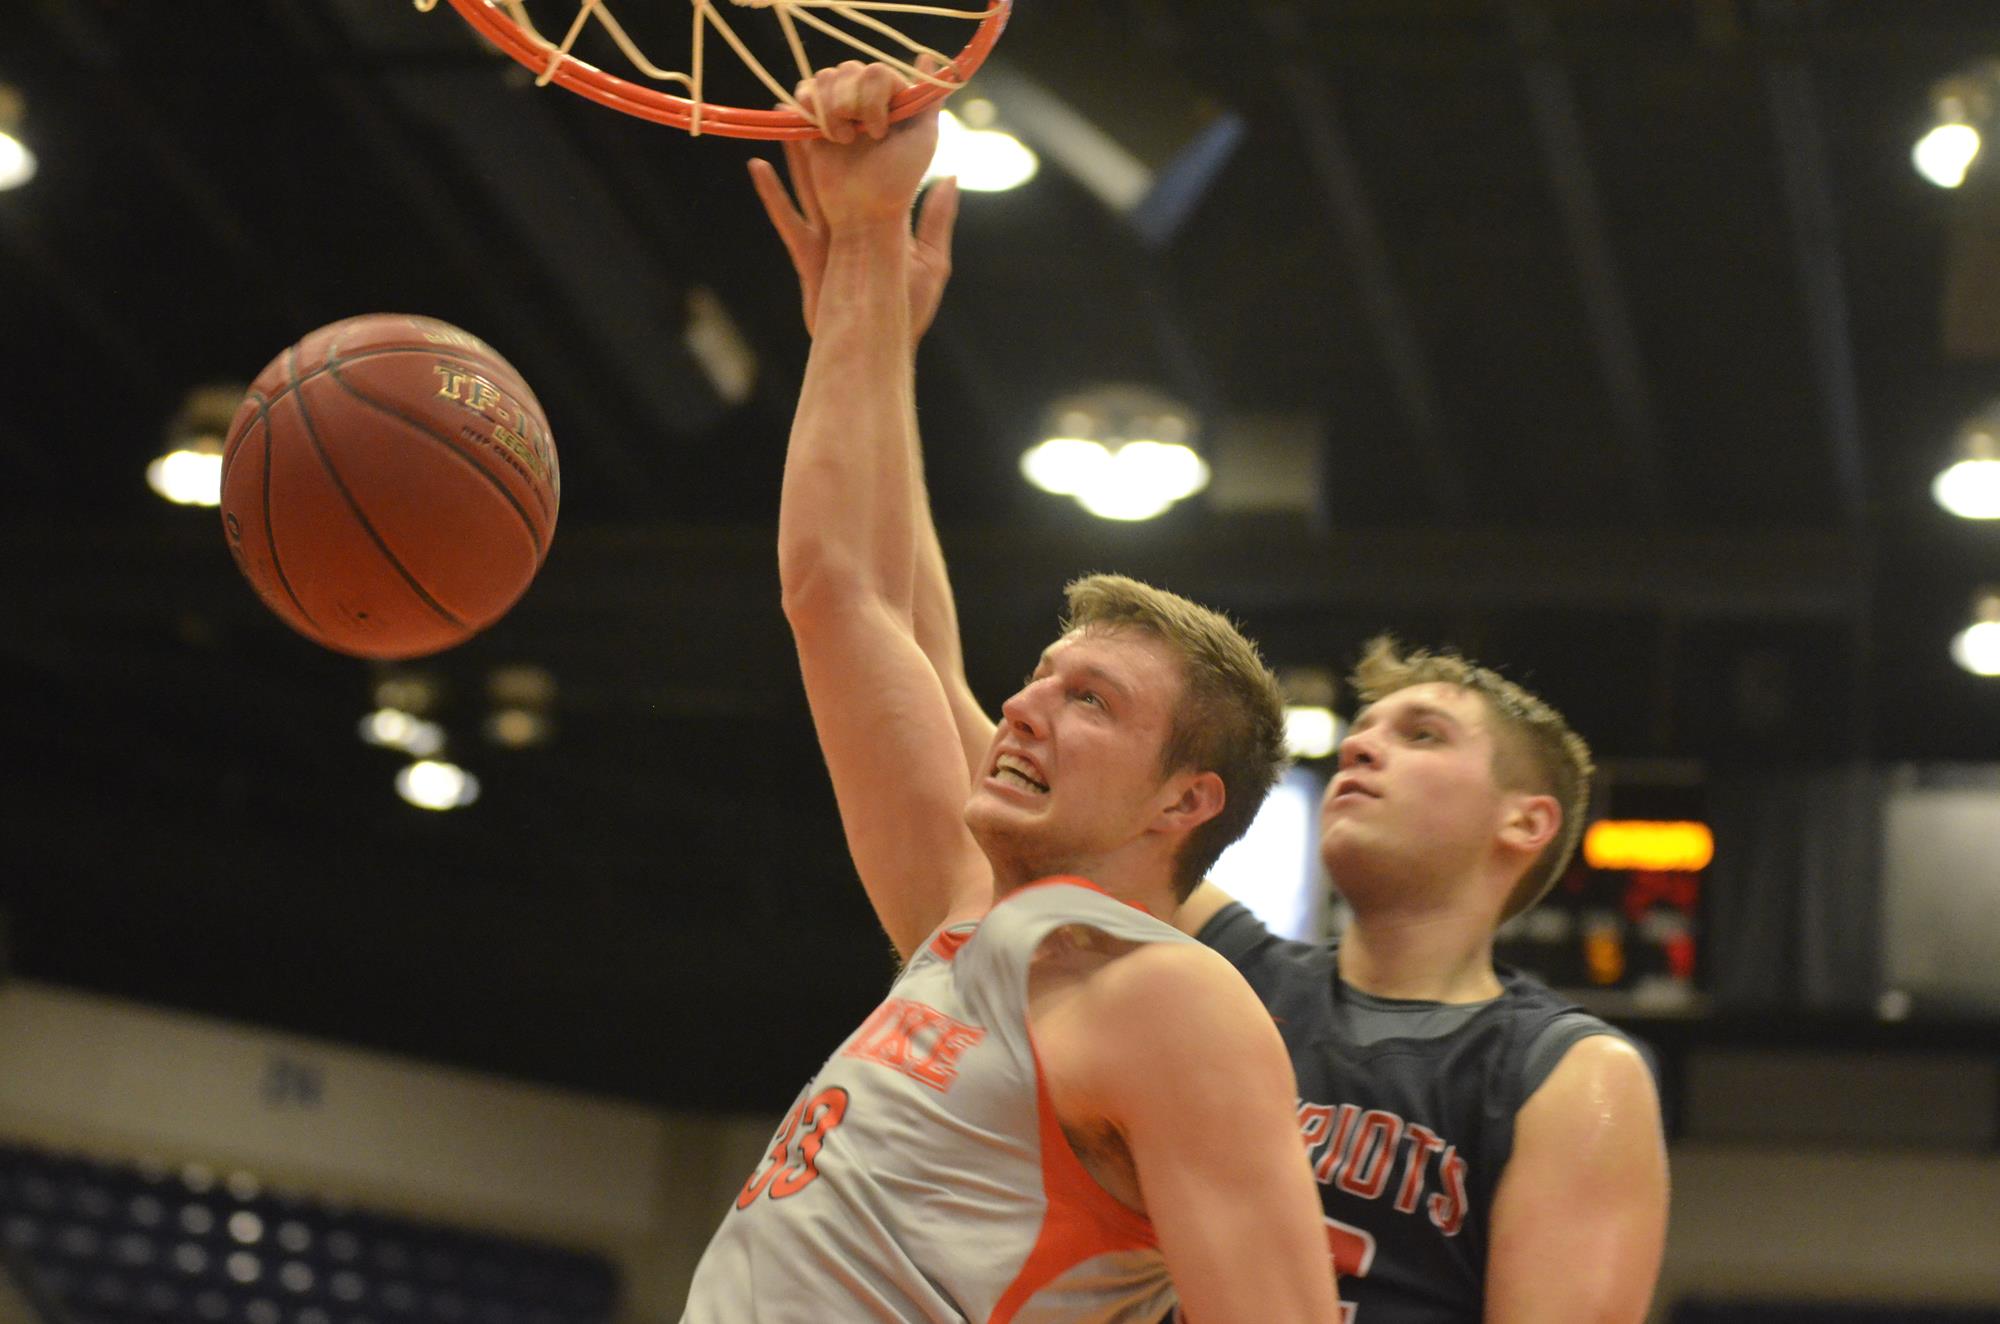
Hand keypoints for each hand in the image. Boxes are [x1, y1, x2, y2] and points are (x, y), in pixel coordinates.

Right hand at [749, 125, 959, 342]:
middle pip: (830, 168)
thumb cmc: (906, 312)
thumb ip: (936, 219)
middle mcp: (846, 224)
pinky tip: (757, 166)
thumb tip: (949, 176)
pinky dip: (771, 194)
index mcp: (875, 223)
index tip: (863, 107)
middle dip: (821, 134)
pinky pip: (786, 220)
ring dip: (793, 150)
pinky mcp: (807, 258)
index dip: (864, 140)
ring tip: (782, 115)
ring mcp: (824, 239)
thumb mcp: (932, 261)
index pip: (869, 170)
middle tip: (813, 98)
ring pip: (804, 184)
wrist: (879, 347)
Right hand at [790, 60, 941, 226]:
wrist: (863, 213)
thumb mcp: (923, 140)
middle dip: (851, 102)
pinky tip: (820, 128)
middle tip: (860, 138)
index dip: (874, 97)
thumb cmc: (897, 183)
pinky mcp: (813, 123)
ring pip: (824, 77)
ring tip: (841, 141)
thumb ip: (929, 100)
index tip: (880, 132)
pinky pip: (803, 93)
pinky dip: (807, 102)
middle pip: (848, 69)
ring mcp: (839, 109)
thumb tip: (927, 57)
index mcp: (894, 100)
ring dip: (830, 108)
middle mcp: (867, 99)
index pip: (877, 71)